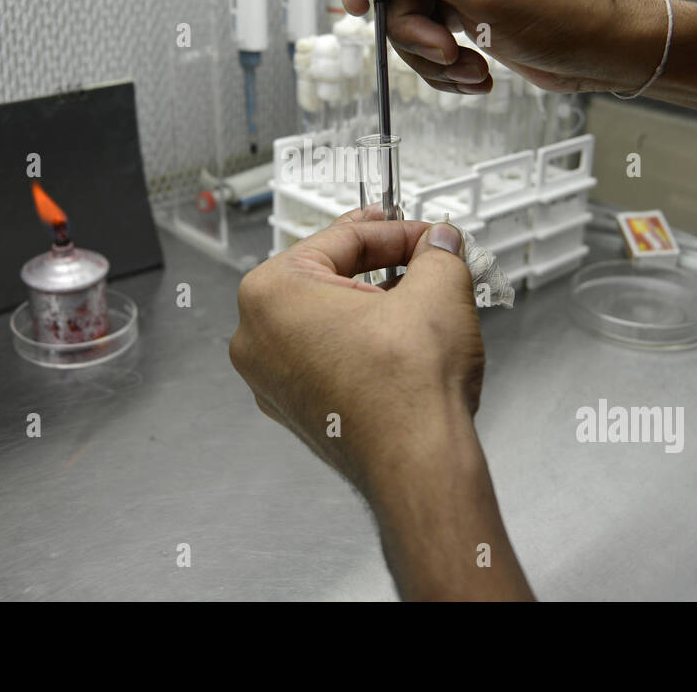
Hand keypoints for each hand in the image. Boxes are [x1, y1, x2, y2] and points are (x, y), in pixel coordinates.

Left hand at [229, 212, 482, 498]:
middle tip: (422, 261)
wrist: (417, 464)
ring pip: (326, 320)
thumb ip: (437, 252)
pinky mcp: (295, 409)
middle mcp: (257, 337)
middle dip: (382, 267)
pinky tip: (400, 344)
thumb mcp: (437, 290)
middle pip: (328, 277)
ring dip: (373, 306)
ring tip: (419, 304)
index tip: (424, 235)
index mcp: (271, 293)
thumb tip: (439, 242)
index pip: (341, 239)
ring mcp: (271, 379)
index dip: (396, 231)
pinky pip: (326, 358)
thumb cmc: (407, 389)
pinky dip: (360, 345)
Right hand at [332, 0, 662, 94]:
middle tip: (442, 48)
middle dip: (411, 25)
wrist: (609, 53)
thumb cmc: (569, 13)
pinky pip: (425, 29)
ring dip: (429, 51)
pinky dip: (443, 61)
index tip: (359, 6)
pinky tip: (475, 70)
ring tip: (467, 67)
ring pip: (404, 10)